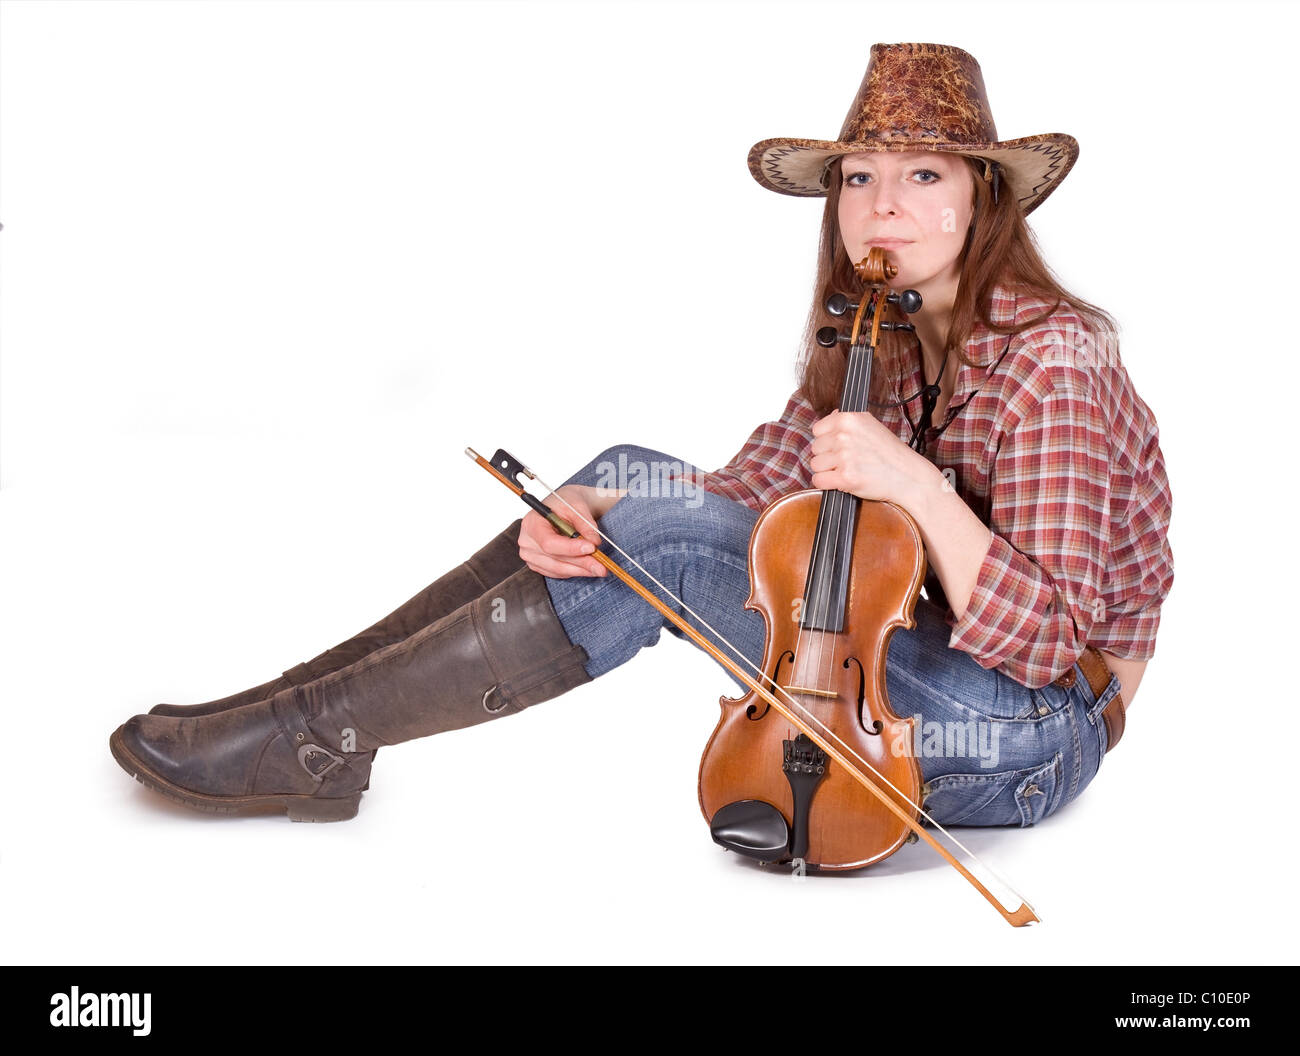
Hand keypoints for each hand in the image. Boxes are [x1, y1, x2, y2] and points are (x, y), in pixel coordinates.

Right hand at [518, 484, 613, 578]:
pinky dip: (574, 571)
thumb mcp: (577, 506)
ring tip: (599, 568)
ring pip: (558, 569)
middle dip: (581, 563)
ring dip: (580, 570)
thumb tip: (594, 543)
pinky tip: (588, 568)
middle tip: (602, 566)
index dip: (570, 548)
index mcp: (531, 523)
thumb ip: (585, 524)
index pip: (548, 542)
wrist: (562, 507)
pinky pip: (558, 573)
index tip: (591, 548)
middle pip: (554, 559)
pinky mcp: (538, 565)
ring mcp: (531, 556)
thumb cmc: (565, 502)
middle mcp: (527, 542)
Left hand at [809, 409, 926, 506]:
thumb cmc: (890, 454)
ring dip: (827, 471)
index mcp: (849, 419)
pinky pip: (819, 481)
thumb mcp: (870, 426)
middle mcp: (844, 435)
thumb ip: (848, 422)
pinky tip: (842, 481)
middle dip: (827, 456)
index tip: (839, 447)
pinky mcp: (845, 476)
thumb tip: (829, 416)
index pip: (817, 430)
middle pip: (815, 448)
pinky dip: (827, 484)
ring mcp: (844, 456)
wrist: (908, 476)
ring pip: (815, 465)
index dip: (827, 441)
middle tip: (847, 461)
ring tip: (847, 470)